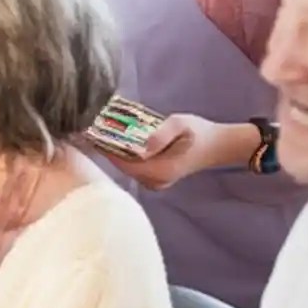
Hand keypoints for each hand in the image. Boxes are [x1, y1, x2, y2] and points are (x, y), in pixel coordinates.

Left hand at [101, 113, 225, 189]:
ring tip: (102, 132)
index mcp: (160, 170)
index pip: (123, 162)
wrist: (217, 146)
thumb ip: (161, 134)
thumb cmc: (198, 132)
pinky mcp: (156, 179)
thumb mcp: (181, 124)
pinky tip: (119, 141)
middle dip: (107, 148)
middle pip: (121, 166)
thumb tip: (142, 145)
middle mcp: (155, 181)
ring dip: (115, 152)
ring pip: (126, 168)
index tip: (90, 134)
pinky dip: (124, 155)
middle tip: (92, 129)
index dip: (105, 148)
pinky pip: (134, 168)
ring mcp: (156, 183)